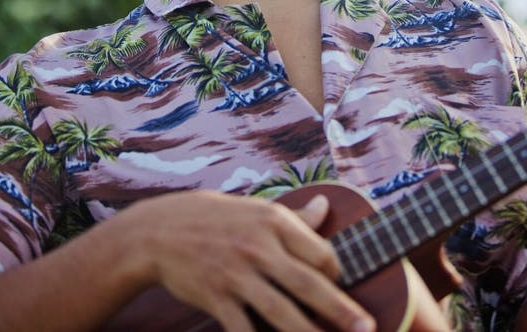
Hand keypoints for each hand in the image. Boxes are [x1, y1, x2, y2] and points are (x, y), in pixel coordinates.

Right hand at [127, 190, 374, 330]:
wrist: (160, 230)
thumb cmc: (215, 218)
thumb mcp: (256, 209)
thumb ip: (294, 216)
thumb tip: (326, 206)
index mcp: (273, 222)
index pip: (319, 251)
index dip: (337, 273)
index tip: (345, 287)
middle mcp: (259, 247)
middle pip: (308, 283)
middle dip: (341, 309)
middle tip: (367, 329)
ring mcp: (237, 275)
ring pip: (282, 313)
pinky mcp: (217, 298)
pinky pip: (244, 330)